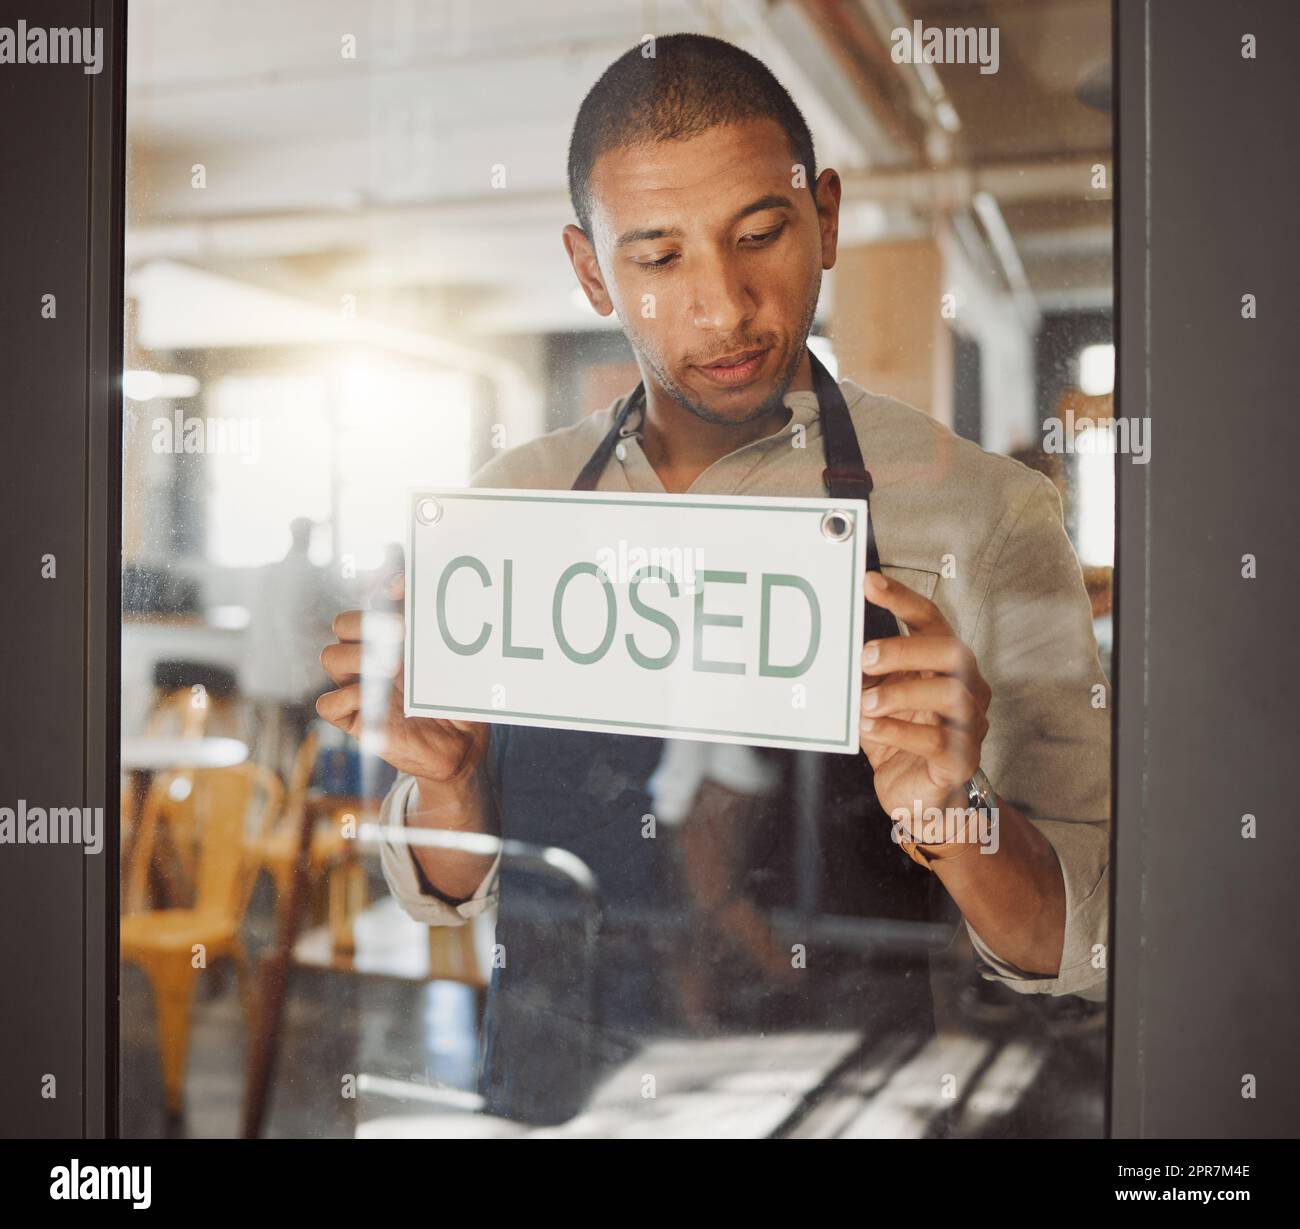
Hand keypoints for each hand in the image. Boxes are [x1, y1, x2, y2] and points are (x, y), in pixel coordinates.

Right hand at [317, 572, 488, 789]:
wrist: (463, 747)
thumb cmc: (462, 700)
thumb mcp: (460, 664)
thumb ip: (448, 635)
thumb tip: (438, 607)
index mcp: (395, 637)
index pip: (373, 596)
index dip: (377, 583)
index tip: (398, 586)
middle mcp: (374, 656)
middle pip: (344, 622)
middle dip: (366, 621)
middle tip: (400, 632)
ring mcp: (361, 686)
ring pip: (331, 656)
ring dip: (357, 656)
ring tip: (391, 669)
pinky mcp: (355, 719)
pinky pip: (328, 703)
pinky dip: (347, 698)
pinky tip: (375, 702)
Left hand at [858, 570, 990, 831]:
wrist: (919, 800)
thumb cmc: (900, 740)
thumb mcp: (876, 699)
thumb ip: (864, 676)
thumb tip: (833, 650)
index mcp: (944, 665)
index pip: (931, 620)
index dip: (902, 599)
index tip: (868, 582)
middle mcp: (967, 688)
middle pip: (952, 652)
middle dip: (905, 649)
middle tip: (864, 657)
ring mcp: (970, 725)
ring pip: (951, 695)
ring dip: (900, 694)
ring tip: (864, 704)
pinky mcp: (961, 760)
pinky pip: (938, 740)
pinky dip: (898, 731)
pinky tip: (870, 729)